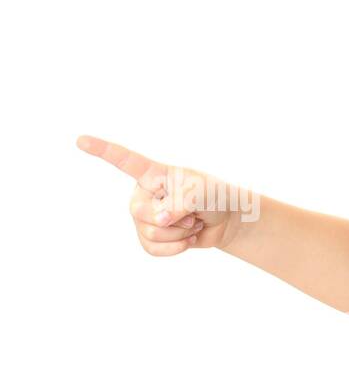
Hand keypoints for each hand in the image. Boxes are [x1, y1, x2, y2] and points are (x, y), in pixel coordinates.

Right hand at [77, 135, 254, 254]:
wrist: (226, 221)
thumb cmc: (215, 197)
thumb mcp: (202, 194)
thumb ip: (177, 204)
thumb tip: (158, 220)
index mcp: (153, 174)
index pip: (124, 160)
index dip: (102, 151)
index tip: (80, 140)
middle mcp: (144, 193)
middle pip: (138, 211)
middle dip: (169, 219)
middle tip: (190, 213)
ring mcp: (146, 216)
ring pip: (149, 233)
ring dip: (178, 234)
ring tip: (191, 222)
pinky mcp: (152, 236)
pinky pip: (152, 248)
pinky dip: (175, 248)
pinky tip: (187, 238)